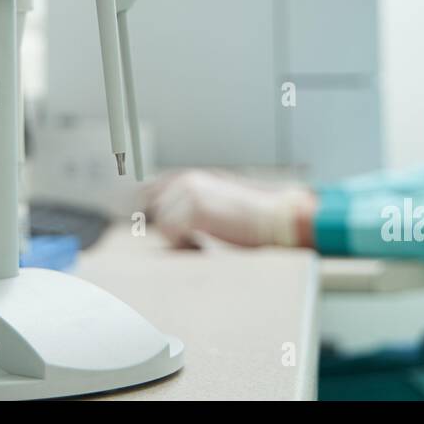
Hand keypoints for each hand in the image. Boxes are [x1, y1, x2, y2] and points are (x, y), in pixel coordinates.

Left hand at [146, 170, 316, 247]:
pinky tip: (202, 246)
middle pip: (157, 212)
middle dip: (170, 230)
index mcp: (190, 178)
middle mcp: (186, 181)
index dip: (149, 208)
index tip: (156, 224)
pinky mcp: (195, 209)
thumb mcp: (215, 203)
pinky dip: (184, 245)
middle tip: (192, 240)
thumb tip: (158, 216)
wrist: (274, 217)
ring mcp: (190, 193)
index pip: (151, 190)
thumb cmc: (248, 217)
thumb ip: (189, 205)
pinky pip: (172, 232)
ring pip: (162, 223)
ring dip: (178, 239)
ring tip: (200, 243)